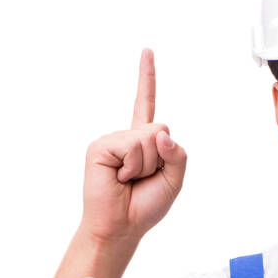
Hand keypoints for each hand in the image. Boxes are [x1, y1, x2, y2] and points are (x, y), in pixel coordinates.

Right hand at [80, 48, 187, 245]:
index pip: (146, 104)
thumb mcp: (174, 180)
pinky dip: (133, 166)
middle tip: (142, 179)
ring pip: (147, 139)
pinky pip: (131, 146)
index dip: (146, 78)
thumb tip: (161, 132)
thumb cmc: (144, 206)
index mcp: (143, 142)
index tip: (147, 51)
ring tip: (129, 180)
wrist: (121, 227)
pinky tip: (119, 177)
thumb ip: (177, 154)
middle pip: (160, 130)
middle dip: (160, 159)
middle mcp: (127, 136)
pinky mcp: (100, 146)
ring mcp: (112, 140)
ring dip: (145, 166)